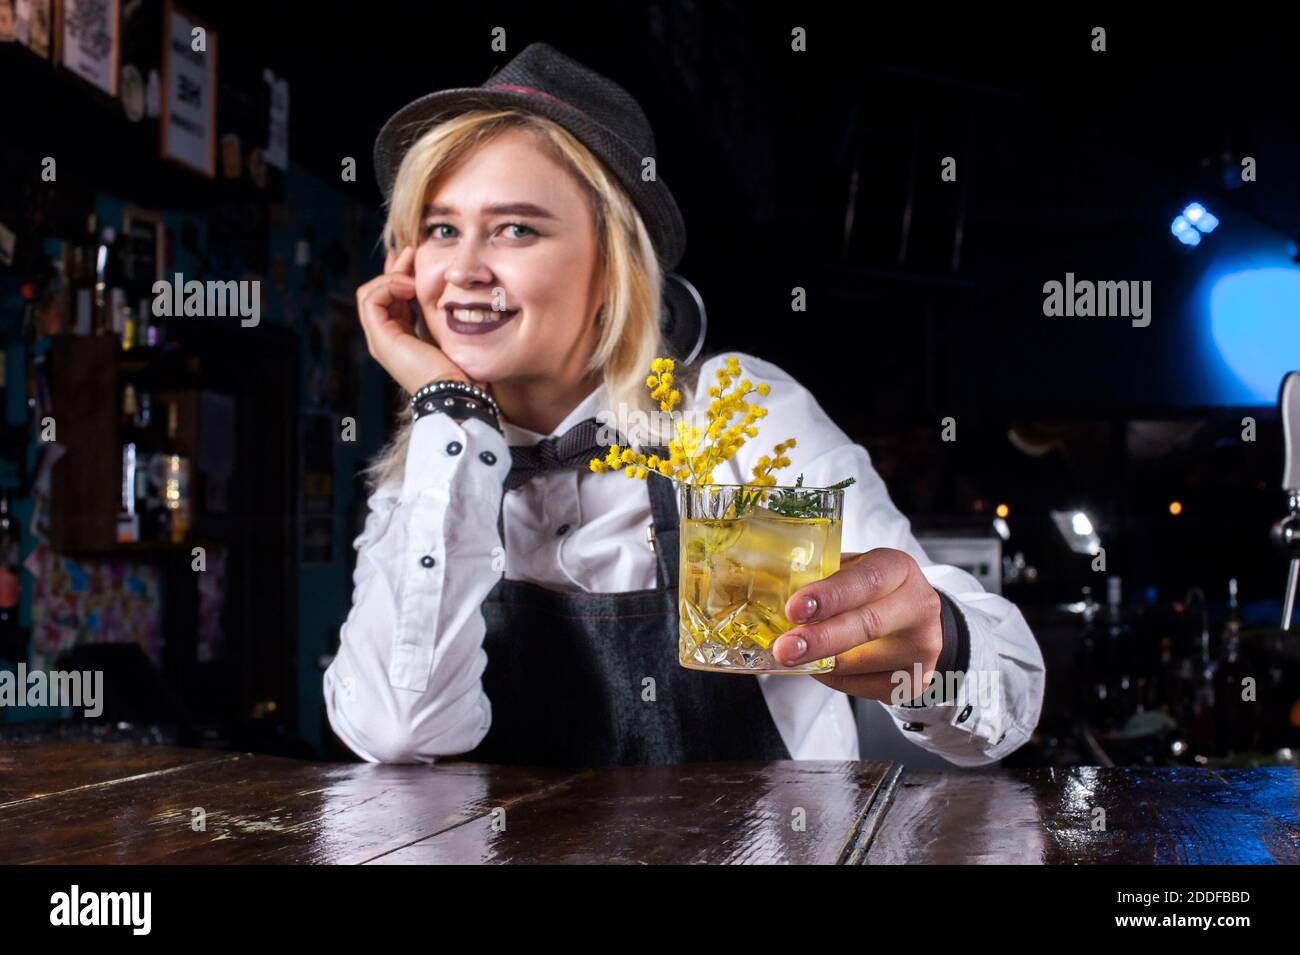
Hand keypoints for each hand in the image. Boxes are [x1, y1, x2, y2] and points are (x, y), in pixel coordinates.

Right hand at [355, 245, 491, 396]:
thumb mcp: (449, 332)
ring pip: (369, 293)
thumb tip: (446, 287)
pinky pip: (371, 300)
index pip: (390, 298)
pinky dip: (387, 286)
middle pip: (377, 292)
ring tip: (413, 276)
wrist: (457, 391)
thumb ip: (440, 313)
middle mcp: (386, 338)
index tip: (413, 255)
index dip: (399, 274)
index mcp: (401, 337)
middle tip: (411, 250)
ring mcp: (380, 339)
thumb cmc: (461, 367)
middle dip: (393, 268)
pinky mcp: (381, 339)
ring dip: (390, 277)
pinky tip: (409, 285)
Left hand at [774, 548, 944, 702]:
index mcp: (898, 569)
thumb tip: (767, 590)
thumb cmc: (870, 592)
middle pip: (868, 625)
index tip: (795, 609)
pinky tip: (823, 666)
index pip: (866, 580)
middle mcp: (919, 606)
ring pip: (862, 663)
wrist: (915, 621)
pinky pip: (862, 687)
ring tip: (793, 656)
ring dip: (819, 663)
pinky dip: (833, 678)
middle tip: (784, 649)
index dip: (829, 596)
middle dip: (820, 639)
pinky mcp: (915, 681)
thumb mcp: (851, 571)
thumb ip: (820, 577)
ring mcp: (922, 647)